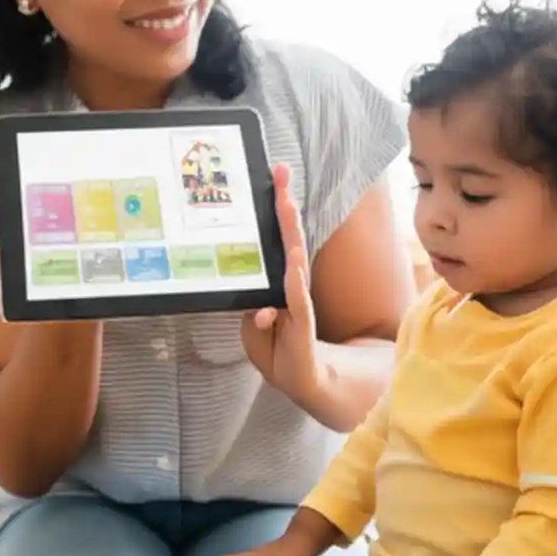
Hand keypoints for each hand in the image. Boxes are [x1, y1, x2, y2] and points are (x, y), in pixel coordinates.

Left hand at [242, 164, 319, 401]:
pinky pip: (297, 297)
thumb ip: (251, 316)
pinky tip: (294, 258)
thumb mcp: (253, 333)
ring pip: (294, 260)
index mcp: (280, 282)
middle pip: (288, 238)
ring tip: (287, 203)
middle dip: (284, 204)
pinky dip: (294, 278)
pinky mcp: (303, 325)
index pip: (278, 239)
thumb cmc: (279, 352)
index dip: (276, 209)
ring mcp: (299, 302)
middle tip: (281, 171)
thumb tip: (260, 308)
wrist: (305, 384)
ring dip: (290, 231)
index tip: (274, 175)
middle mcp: (292, 285)